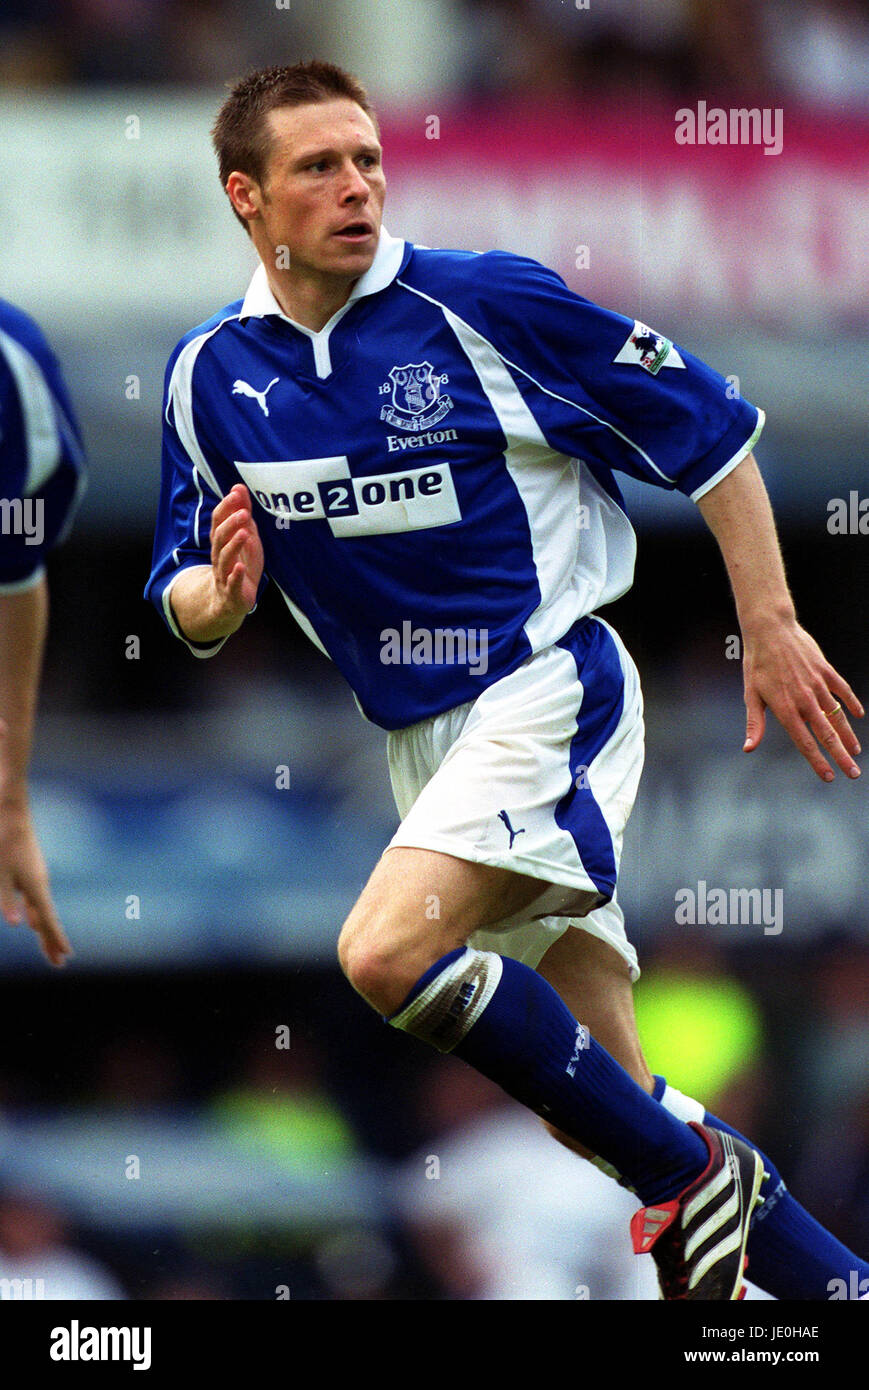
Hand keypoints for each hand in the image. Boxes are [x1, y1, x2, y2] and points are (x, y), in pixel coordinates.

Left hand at [0, 799, 70, 965]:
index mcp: (35, 887)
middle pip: (47, 919)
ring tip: (50, 949)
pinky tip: (32, 921)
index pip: (47, 919)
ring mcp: (35, 878)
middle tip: (59, 962)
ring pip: (41, 911)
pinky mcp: (29, 872)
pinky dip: (36, 916)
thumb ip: (6, 900)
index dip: (55, 939)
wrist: (10, 812)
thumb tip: (16, 925)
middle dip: (51, 942)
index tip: (65, 956)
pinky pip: (35, 901)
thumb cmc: (2, 842)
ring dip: (44, 931)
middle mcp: (39, 884)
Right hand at [209, 484, 264, 625]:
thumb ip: (242, 514)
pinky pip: (232, 583)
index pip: (218, 520)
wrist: (232, 599)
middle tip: (243, 512)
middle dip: (230, 523)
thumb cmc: (241, 563)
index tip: (236, 493)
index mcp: (221, 541)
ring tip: (244, 533)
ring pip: (225, 557)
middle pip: (220, 537)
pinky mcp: (232, 591)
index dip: (226, 506)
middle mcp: (219, 555)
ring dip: (234, 544)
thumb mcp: (245, 537)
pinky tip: (240, 568)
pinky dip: (235, 575)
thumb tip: (238, 487)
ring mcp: (224, 573)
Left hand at [742, 617, 862, 780]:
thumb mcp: (751, 694)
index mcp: (785, 709)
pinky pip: (842, 690)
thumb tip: (749, 748)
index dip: (817, 762)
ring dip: (848, 735)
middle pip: (826, 734)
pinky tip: (858, 715)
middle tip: (853, 773)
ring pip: (837, 716)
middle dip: (840, 757)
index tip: (829, 777)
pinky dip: (851, 703)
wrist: (770, 629)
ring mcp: (817, 684)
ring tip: (855, 752)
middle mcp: (804, 699)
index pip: (805, 742)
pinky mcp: (825, 671)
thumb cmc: (756, 664)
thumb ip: (755, 723)